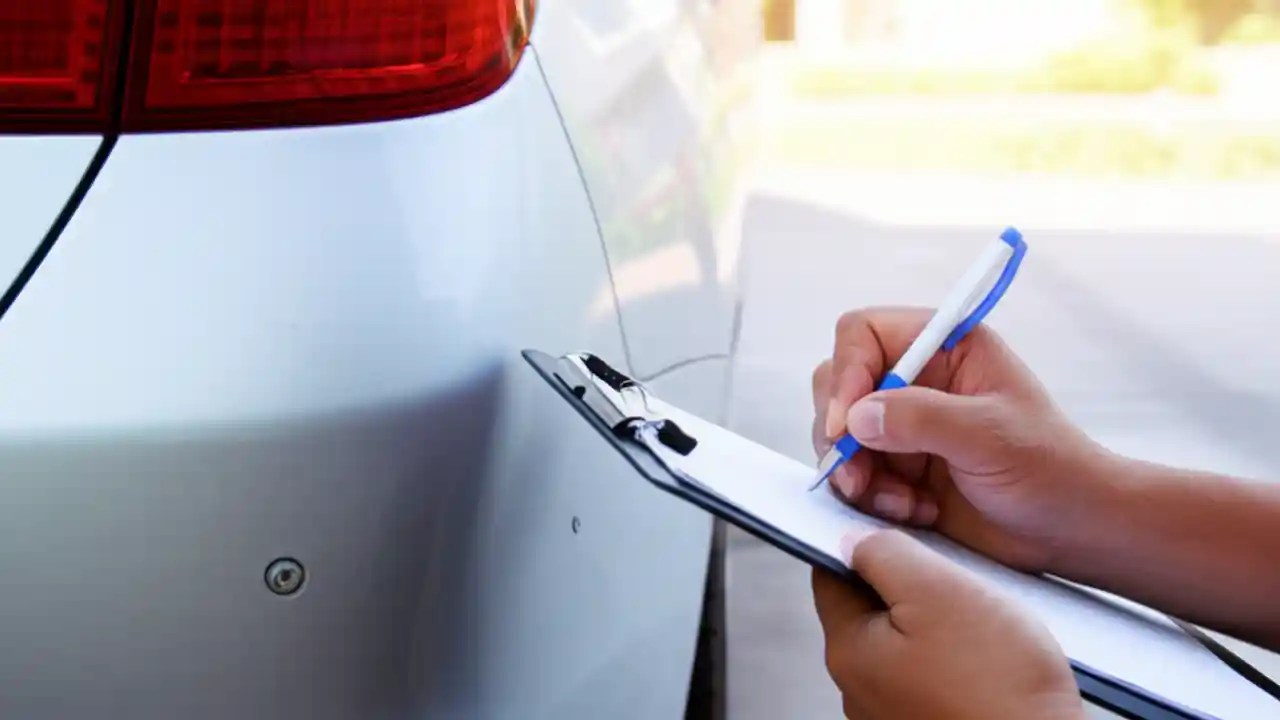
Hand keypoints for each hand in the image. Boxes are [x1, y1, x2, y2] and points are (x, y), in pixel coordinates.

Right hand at [812, 307, 1111, 570]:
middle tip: (857, 475)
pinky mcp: (898, 467)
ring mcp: (903, 425)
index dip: (846, 374)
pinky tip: (913, 512)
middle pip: (839, 385)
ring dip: (857, 474)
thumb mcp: (989, 436)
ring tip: (900, 504)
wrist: (1071, 530)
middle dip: (840, 434)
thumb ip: (921, 418)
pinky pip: (853, 474)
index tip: (843, 425)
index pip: (863, 334)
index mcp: (945, 346)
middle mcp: (917, 379)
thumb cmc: (1050, 470)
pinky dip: (871, 498)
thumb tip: (855, 417)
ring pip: (837, 436)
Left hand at [813, 530, 1084, 719]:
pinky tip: (988, 655)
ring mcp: (892, 711)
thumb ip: (884, 554)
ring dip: (935, 622)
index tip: (896, 532)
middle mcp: (860, 687)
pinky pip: (932, 673)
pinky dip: (955, 657)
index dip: (862, 544)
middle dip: (907, 584)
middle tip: (953, 575)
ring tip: (978, 619)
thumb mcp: (937, 589)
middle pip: (869, 608)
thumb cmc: (997, 684)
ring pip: (904, 641)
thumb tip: (853, 538)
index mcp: (848, 649)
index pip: (831, 576)